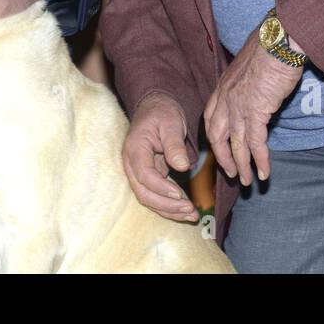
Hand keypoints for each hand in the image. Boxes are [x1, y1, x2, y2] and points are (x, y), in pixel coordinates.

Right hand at [122, 91, 198, 221]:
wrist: (155, 107)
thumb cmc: (162, 112)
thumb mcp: (171, 122)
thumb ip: (174, 144)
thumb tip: (182, 166)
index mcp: (135, 149)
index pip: (144, 175)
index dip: (161, 188)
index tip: (180, 195)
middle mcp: (131, 164)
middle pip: (143, 193)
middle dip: (167, 205)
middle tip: (190, 209)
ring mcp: (137, 172)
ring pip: (148, 199)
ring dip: (169, 211)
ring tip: (192, 215)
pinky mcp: (147, 177)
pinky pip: (155, 196)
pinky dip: (169, 206)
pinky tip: (186, 210)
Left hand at [204, 29, 303, 185]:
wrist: (277, 41)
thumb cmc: (267, 48)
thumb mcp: (248, 65)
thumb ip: (246, 81)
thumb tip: (255, 87)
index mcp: (221, 87)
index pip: (210, 119)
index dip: (214, 139)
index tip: (219, 151)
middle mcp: (225, 99)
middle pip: (217, 137)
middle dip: (223, 159)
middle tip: (232, 174)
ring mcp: (239, 107)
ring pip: (236, 145)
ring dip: (242, 166)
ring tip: (248, 182)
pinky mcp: (257, 112)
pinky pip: (255, 144)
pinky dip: (260, 160)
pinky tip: (264, 173)